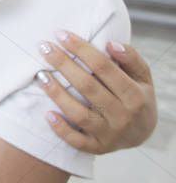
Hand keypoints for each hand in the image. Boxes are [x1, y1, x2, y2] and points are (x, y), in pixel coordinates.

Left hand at [38, 31, 156, 152]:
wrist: (143, 132)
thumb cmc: (137, 96)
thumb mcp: (142, 76)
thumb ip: (130, 58)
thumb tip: (111, 44)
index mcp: (134, 95)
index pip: (104, 67)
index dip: (82, 49)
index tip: (61, 35)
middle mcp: (123, 115)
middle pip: (88, 87)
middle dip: (63, 64)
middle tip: (44, 47)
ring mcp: (109, 133)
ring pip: (79, 114)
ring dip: (57, 94)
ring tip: (40, 75)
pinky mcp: (98, 147)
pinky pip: (77, 141)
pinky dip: (62, 129)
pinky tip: (47, 114)